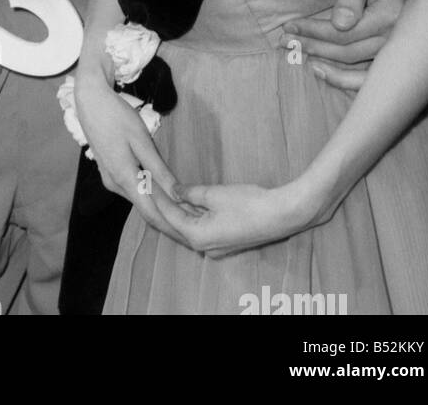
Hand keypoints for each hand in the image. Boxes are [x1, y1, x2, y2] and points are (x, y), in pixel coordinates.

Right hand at [74, 70, 196, 243]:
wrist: (89, 99)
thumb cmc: (116, 116)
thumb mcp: (141, 140)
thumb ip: (158, 170)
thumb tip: (177, 195)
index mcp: (123, 178)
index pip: (151, 214)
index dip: (172, 226)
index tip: (193, 233)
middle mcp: (114, 184)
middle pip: (146, 210)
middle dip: (170, 219)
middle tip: (196, 223)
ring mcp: (110, 179)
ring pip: (139, 200)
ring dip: (161, 207)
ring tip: (186, 210)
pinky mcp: (110, 172)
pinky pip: (133, 190)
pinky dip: (150, 195)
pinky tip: (165, 193)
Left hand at [161, 180, 311, 257]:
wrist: (282, 215)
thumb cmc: (248, 203)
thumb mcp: (214, 194)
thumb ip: (190, 193)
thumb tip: (174, 190)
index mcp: (197, 236)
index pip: (169, 215)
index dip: (156, 197)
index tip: (145, 181)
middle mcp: (204, 246)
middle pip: (175, 226)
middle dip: (162, 207)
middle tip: (148, 187)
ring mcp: (215, 246)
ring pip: (188, 227)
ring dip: (176, 211)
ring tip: (160, 192)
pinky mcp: (225, 240)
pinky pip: (200, 227)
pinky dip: (190, 215)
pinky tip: (183, 201)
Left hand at [283, 0, 408, 91]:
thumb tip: (340, 24)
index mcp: (391, 17)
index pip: (343, 33)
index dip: (313, 31)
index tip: (289, 26)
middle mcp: (397, 41)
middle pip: (347, 52)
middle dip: (312, 47)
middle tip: (283, 42)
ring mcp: (397, 53)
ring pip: (355, 67)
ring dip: (324, 65)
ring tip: (297, 56)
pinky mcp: (393, 58)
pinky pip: (367, 76)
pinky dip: (344, 78)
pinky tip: (321, 71)